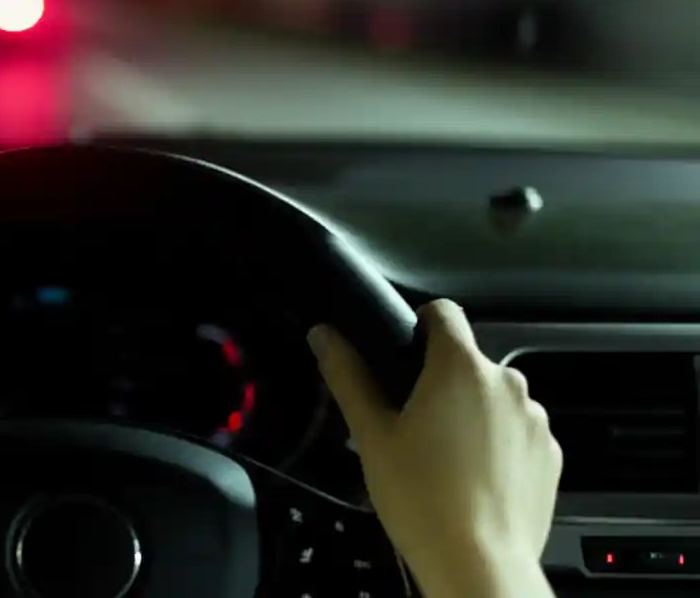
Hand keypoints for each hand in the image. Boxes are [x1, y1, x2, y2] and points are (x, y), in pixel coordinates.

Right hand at [308, 300, 561, 597]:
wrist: (478, 563)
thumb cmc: (421, 498)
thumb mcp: (371, 435)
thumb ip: (347, 375)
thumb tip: (324, 334)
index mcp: (459, 367)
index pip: (443, 313)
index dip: (419, 324)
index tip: (403, 353)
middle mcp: (505, 383)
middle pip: (467, 361)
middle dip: (441, 382)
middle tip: (411, 424)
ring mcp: (534, 420)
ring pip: (494, 399)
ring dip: (471, 414)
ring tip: (443, 459)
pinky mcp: (551, 454)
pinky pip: (518, 433)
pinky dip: (497, 446)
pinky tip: (472, 479)